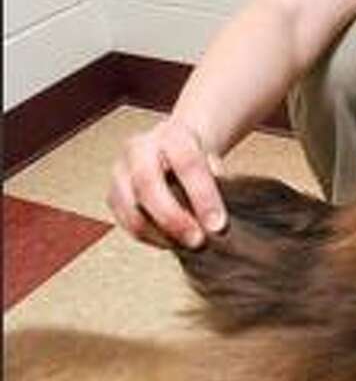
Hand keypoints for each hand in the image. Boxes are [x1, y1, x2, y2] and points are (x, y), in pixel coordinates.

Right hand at [107, 119, 226, 249]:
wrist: (170, 148)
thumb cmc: (196, 159)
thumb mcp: (214, 162)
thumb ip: (216, 184)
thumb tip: (214, 221)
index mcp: (172, 136)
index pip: (187, 164)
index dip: (203, 197)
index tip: (219, 226)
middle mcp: (139, 149)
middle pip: (147, 184)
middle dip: (174, 219)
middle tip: (197, 242)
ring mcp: (120, 171)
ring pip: (130, 208)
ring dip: (159, 233)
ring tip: (184, 245)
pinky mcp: (112, 194)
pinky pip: (125, 221)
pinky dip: (148, 237)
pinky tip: (170, 241)